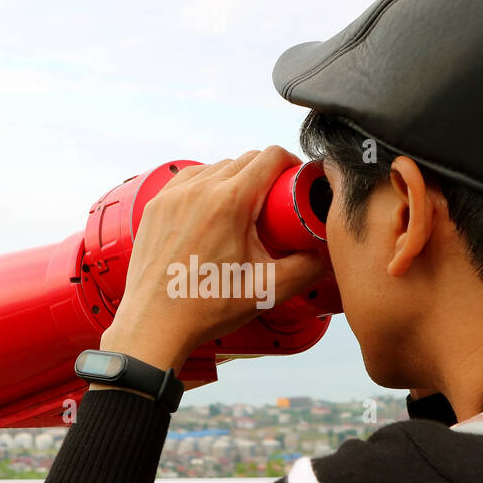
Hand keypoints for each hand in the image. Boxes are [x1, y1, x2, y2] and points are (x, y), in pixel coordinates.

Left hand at [96, 146, 330, 375]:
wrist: (155, 324)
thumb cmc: (205, 308)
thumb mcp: (268, 289)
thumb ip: (307, 267)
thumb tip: (327, 253)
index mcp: (229, 202)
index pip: (271, 157)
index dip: (292, 164)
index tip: (295, 183)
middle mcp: (198, 190)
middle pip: (245, 160)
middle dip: (266, 175)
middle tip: (274, 205)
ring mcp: (173, 195)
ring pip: (216, 167)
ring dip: (236, 179)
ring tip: (244, 211)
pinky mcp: (156, 205)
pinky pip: (189, 181)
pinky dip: (207, 187)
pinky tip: (214, 212)